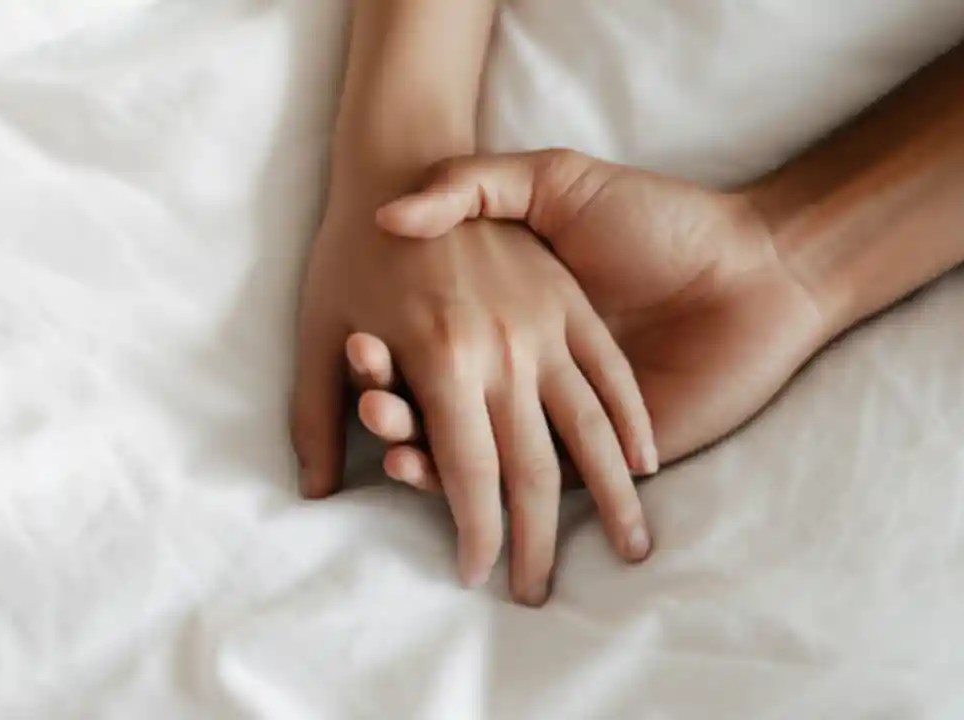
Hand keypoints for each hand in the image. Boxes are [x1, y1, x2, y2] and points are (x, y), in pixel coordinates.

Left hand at [292, 188, 656, 604]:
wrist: (401, 153)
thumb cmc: (347, 247)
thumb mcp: (315, 331)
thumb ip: (317, 417)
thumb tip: (315, 495)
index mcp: (439, 361)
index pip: (468, 478)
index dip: (477, 537)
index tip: (482, 578)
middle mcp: (501, 351)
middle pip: (534, 471)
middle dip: (541, 543)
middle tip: (543, 593)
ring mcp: (546, 324)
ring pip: (591, 431)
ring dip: (613, 498)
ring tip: (633, 549)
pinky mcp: (573, 302)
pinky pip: (613, 374)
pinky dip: (633, 421)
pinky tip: (649, 462)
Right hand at [348, 149, 829, 486]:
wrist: (751, 269)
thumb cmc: (655, 218)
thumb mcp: (556, 180)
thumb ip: (478, 183)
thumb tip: (392, 211)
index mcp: (508, 313)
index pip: (427, 345)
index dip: (388, 354)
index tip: (357, 351)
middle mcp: (523, 371)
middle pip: (441, 406)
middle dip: (397, 413)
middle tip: (371, 407)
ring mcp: (558, 420)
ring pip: (473, 455)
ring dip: (425, 461)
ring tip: (394, 455)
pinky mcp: (596, 460)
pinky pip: (528, 483)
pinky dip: (477, 491)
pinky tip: (432, 477)